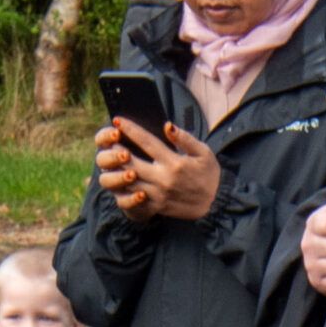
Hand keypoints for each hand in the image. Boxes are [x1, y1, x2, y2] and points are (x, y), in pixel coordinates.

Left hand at [100, 119, 221, 221]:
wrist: (217, 205)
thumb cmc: (210, 175)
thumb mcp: (203, 153)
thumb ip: (185, 138)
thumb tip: (167, 125)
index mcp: (174, 163)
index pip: (146, 142)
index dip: (130, 130)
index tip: (117, 120)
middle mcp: (164, 179)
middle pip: (131, 162)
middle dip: (117, 149)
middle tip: (108, 139)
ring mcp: (159, 194)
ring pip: (129, 182)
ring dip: (117, 169)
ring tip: (111, 158)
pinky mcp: (158, 206)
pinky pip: (135, 198)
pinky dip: (124, 188)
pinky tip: (119, 178)